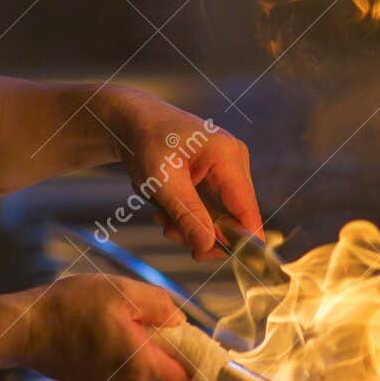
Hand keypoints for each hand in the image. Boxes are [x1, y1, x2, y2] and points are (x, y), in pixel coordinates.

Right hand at [18, 273, 191, 380]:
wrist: (25, 327)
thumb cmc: (71, 308)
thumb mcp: (125, 292)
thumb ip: (162, 308)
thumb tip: (181, 323)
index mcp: (139, 366)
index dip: (196, 364)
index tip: (196, 344)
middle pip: (164, 375)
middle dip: (165, 350)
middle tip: (149, 320)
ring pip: (142, 373)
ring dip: (142, 350)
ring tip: (119, 322)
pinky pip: (122, 374)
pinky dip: (123, 356)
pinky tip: (105, 333)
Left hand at [101, 89, 262, 259]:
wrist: (132, 119)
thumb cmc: (145, 140)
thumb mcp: (160, 181)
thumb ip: (187, 214)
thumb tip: (208, 245)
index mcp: (227, 155)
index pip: (246, 208)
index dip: (242, 239)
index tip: (221, 261)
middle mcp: (235, 160)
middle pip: (233, 215)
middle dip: (202, 230)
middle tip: (169, 232)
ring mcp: (228, 165)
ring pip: (220, 213)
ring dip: (191, 222)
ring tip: (161, 216)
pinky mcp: (218, 172)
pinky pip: (212, 204)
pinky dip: (190, 212)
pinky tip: (168, 206)